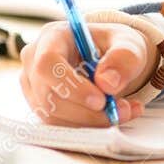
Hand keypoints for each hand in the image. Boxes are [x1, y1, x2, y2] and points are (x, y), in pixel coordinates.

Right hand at [19, 20, 150, 125]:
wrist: (111, 58)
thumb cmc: (115, 46)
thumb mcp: (129, 44)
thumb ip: (124, 58)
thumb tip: (107, 84)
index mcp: (52, 37)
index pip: (48, 64)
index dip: (71, 86)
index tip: (100, 100)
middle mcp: (35, 61)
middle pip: (49, 96)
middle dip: (88, 112)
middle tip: (122, 111)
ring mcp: (34, 85)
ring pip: (53, 115)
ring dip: (90, 121)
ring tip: (123, 111)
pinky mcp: (40, 105)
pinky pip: (58, 124)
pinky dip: (87, 126)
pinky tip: (113, 116)